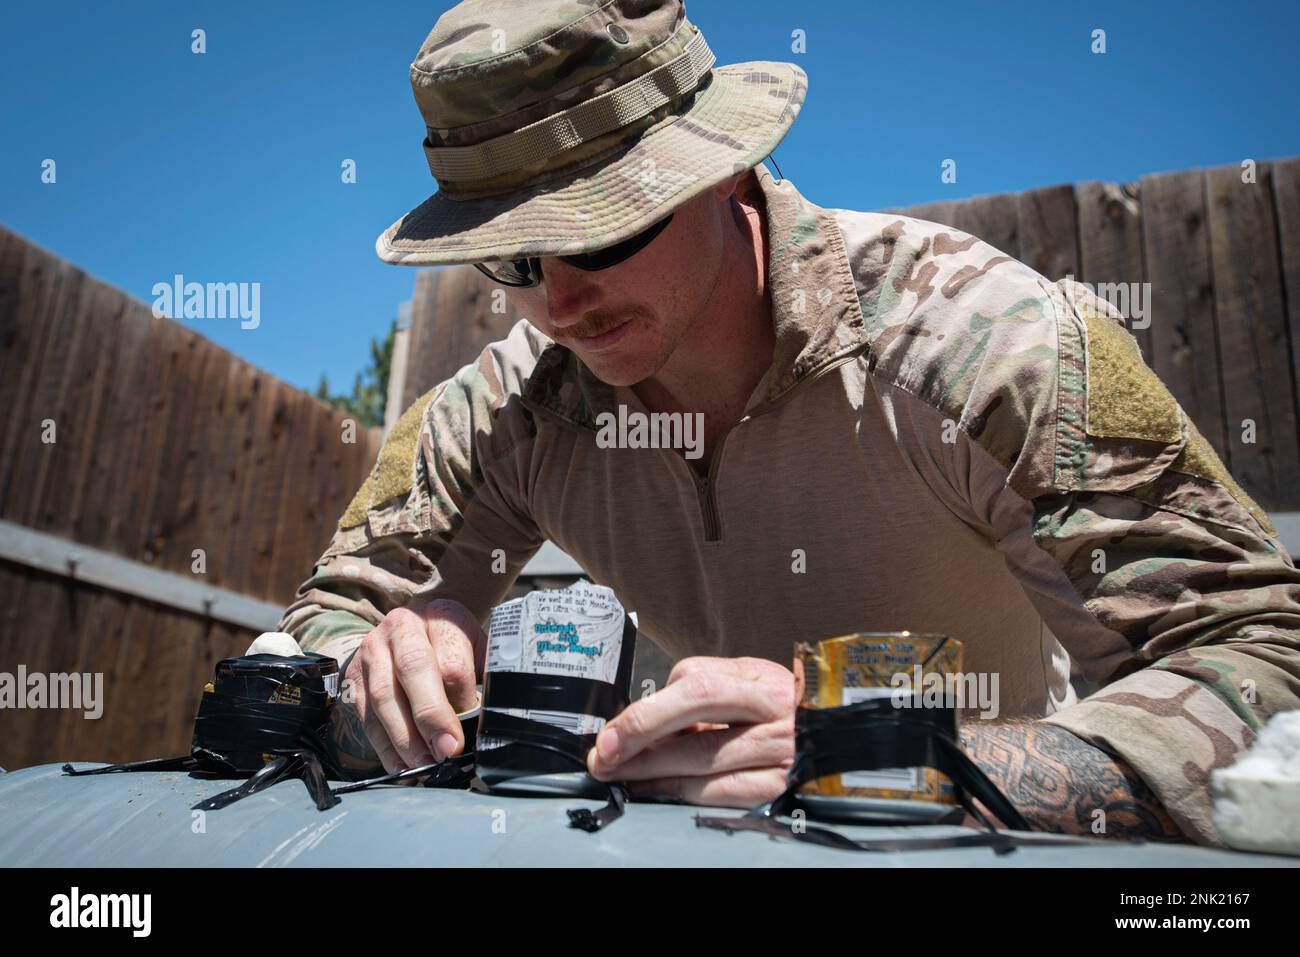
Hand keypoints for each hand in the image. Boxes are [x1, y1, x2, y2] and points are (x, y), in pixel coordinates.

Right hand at [346, 599, 484, 773]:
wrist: (418, 624)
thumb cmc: (454, 645)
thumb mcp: (477, 647)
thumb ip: (488, 675)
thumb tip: (494, 718)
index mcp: (440, 616)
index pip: (450, 661)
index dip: (460, 700)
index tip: (468, 731)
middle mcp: (401, 627)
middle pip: (413, 671)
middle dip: (430, 718)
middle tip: (446, 753)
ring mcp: (372, 650)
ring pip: (384, 697)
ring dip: (404, 739)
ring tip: (423, 768)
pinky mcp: (354, 676)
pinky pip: (366, 716)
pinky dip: (383, 747)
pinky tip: (401, 768)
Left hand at [586, 655, 795, 806]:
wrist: (835, 740)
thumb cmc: (777, 711)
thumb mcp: (746, 685)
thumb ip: (700, 694)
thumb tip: (639, 723)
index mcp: (759, 676)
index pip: (697, 680)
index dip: (648, 707)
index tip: (612, 729)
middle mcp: (773, 708)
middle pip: (699, 705)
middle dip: (641, 731)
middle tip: (604, 754)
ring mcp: (780, 748)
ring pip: (703, 755)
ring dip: (651, 768)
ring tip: (619, 773)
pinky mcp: (779, 786)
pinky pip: (721, 792)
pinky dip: (679, 791)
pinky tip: (654, 790)